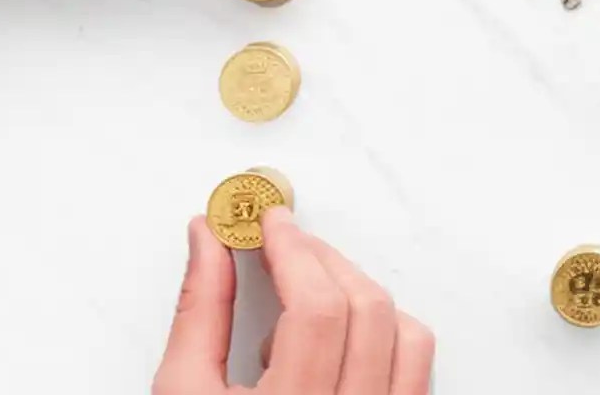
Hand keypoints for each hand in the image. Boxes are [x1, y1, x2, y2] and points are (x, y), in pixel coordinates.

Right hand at [154, 207, 434, 394]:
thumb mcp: (182, 394)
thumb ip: (200, 312)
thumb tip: (210, 241)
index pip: (316, 311)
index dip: (294, 252)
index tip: (270, 222)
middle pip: (366, 312)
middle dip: (323, 260)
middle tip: (284, 242)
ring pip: (408, 337)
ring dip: (360, 295)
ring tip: (308, 296)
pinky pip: (417, 370)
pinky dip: (387, 333)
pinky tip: (339, 337)